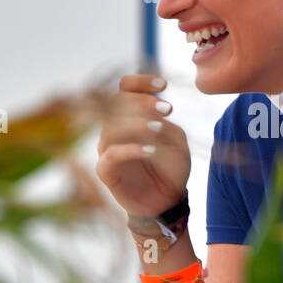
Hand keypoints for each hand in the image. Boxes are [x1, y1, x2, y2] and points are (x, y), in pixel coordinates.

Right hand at [96, 74, 190, 218]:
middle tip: (168, 109)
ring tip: (159, 129)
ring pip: (112, 127)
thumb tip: (154, 113)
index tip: (164, 84)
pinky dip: (131, 149)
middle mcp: (114, 129)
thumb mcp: (176, 141)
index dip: (141, 82)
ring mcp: (107, 149)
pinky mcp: (105, 171)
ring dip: (137, 124)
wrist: (166, 201)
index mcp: (129, 117)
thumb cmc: (170, 168)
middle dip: (143, 101)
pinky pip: (112, 154)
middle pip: (116, 103)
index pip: (124, 88)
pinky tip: (151, 150)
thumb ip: (165, 124)